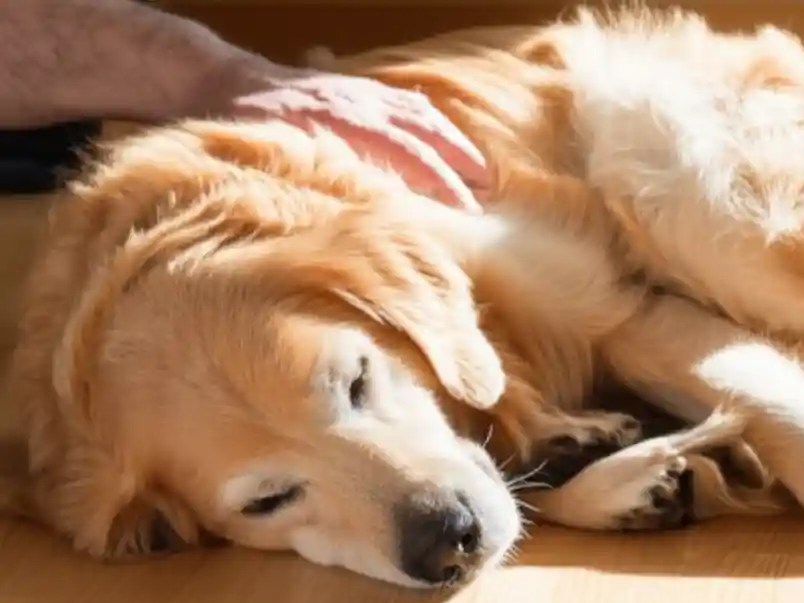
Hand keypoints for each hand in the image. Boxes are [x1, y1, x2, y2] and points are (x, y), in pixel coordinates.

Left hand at [228, 71, 489, 210]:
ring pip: (423, 118)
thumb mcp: (277, 163)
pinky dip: (437, 127)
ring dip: (456, 148)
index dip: (439, 185)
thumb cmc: (245, 131)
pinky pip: (410, 106)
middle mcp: (360, 104)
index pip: (407, 155)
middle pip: (425, 136)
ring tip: (481, 178)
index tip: (463, 214)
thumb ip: (320, 188)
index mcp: (343, 124)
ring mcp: (363, 92)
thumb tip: (360, 221)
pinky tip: (451, 145)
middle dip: (459, 170)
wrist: (220, 79)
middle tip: (483, 205)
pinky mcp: (361, 88)